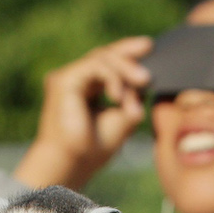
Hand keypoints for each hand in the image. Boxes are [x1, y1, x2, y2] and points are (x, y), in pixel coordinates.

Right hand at [14, 36, 153, 190]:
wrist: (71, 164)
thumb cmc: (92, 150)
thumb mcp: (123, 120)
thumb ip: (134, 98)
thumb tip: (144, 81)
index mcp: (87, 90)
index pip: (108, 65)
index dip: (128, 54)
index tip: (150, 48)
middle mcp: (75, 81)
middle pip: (104, 55)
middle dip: (128, 52)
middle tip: (149, 48)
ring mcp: (67, 79)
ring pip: (101, 57)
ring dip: (126, 67)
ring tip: (143, 80)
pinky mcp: (63, 80)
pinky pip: (94, 66)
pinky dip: (112, 77)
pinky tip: (118, 96)